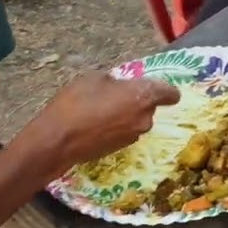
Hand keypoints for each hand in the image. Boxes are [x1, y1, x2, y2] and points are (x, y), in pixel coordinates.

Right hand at [21, 72, 180, 174]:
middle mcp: (145, 118)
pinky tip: (96, 124)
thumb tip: (120, 85)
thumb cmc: (76, 103)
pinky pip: (125, 132)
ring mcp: (133, 136)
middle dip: (137, 101)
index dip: (165, 90)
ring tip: (101, 110)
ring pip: (137, 120)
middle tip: (115, 95)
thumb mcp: (94, 78)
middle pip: (150, 107)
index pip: (170, 93)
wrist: (57, 140)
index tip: (154, 87)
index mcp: (144, 96)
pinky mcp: (120, 149)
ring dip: (126, 114)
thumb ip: (116, 80)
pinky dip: (116, 127)